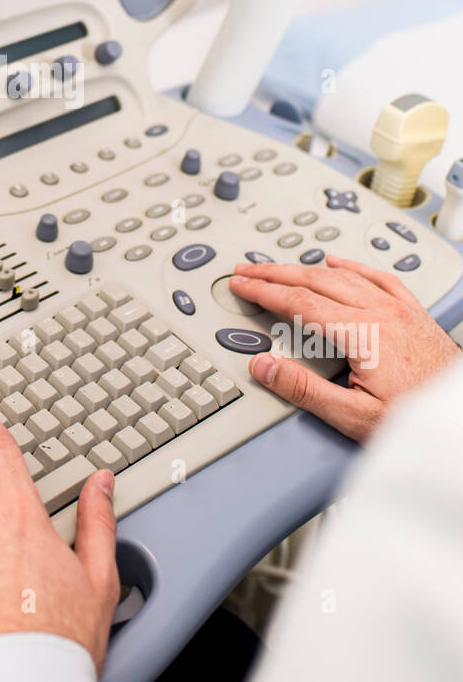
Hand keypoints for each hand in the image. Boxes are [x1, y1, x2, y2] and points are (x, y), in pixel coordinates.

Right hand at [229, 256, 460, 441]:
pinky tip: (340, 263)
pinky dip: (351, 267)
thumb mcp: (354, 417)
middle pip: (315, 280)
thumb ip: (304, 390)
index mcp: (362, 333)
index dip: (264, 291)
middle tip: (247, 270)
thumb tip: (264, 366)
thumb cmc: (416, 417)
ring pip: (343, 275)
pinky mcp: (413, 314)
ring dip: (306, 267)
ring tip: (281, 267)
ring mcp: (400, 309)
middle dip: (275, 272)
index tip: (241, 285)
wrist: (460, 417)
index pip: (299, 302)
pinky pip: (377, 277)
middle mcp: (381, 312)